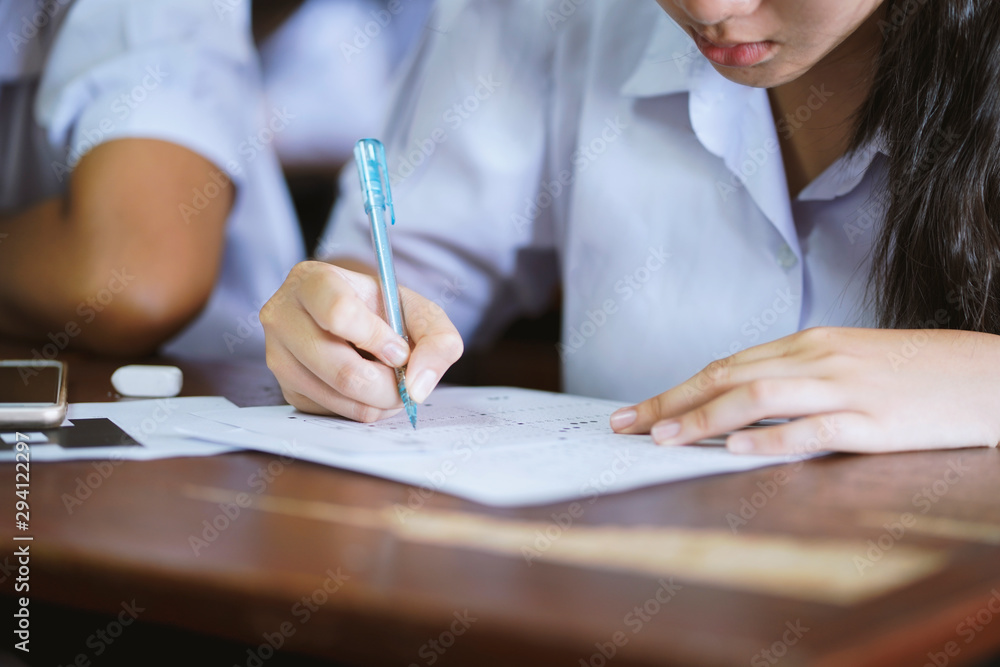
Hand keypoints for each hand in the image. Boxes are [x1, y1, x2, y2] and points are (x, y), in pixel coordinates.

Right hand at [260, 261, 463, 420]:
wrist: (355, 322)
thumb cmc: (384, 311)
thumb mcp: (419, 312)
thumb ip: (437, 340)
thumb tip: (418, 387)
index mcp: (312, 280)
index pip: (339, 314)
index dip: (378, 340)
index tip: (400, 349)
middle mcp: (283, 316)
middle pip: (342, 370)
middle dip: (388, 385)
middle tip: (404, 378)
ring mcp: (278, 356)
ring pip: (339, 397)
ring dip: (379, 400)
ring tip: (388, 379)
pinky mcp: (286, 389)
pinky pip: (333, 413)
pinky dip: (362, 408)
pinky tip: (366, 387)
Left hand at [609, 327, 999, 453]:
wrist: (989, 375)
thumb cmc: (916, 373)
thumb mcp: (849, 363)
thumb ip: (797, 377)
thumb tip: (743, 400)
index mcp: (808, 345)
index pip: (725, 366)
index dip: (676, 389)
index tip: (636, 411)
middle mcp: (817, 359)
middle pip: (727, 377)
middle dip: (670, 402)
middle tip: (625, 425)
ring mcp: (844, 387)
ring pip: (759, 395)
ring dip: (705, 418)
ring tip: (665, 438)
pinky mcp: (874, 420)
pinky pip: (813, 428)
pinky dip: (771, 438)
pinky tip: (737, 450)